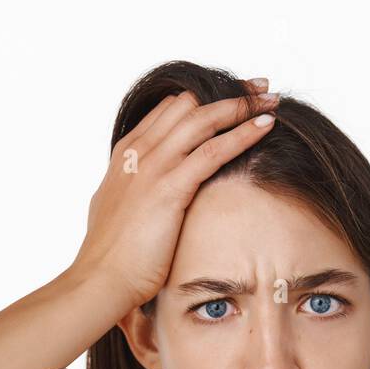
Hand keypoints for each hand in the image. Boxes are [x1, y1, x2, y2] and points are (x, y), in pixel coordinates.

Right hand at [71, 79, 278, 309]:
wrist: (99, 280)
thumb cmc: (109, 256)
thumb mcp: (115, 209)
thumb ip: (131, 190)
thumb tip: (141, 193)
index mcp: (125, 154)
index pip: (168, 109)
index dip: (202, 99)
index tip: (230, 97)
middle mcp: (138, 152)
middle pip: (188, 104)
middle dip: (227, 93)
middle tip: (258, 88)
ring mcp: (152, 167)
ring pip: (203, 119)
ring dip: (242, 105)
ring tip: (270, 98)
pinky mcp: (169, 188)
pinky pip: (214, 150)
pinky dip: (243, 132)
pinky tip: (266, 125)